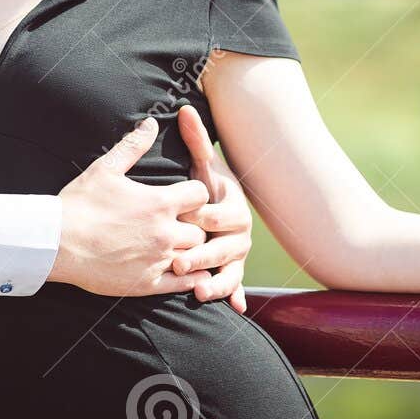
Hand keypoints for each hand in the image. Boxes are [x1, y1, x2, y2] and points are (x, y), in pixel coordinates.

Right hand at [50, 117, 213, 296]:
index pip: (201, 194)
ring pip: (195, 256)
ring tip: (177, 246)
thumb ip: (132, 145)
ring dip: (189, 250)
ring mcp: (157, 260)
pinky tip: (182, 271)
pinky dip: (188, 277)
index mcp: (158, 202)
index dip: (195, 194)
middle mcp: (164, 232)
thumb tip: (150, 122)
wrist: (55, 243)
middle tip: (180, 223)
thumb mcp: (105, 168)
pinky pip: (183, 283)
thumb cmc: (79, 204)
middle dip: (194, 224)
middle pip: (201, 228)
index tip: (184, 197)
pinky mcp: (147, 283)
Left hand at [169, 104, 252, 312]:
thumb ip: (195, 140)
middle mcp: (239, 233)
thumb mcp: (202, 167)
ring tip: (196, 292)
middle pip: (223, 246)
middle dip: (202, 255)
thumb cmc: (207, 187)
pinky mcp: (233, 272)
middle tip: (180, 263)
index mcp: (232, 207)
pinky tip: (231, 309)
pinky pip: (234, 287)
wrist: (221, 207)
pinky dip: (232, 297)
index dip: (202, 216)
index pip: (217, 213)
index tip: (184, 218)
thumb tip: (184, 109)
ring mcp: (238, 255)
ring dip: (215, 284)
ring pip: (229, 271)